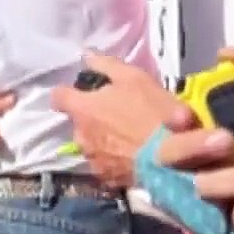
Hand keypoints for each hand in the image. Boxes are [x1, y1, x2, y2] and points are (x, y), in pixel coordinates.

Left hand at [50, 53, 191, 188]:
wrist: (175, 159)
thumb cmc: (154, 113)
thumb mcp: (134, 78)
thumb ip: (105, 65)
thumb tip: (86, 54)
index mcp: (82, 109)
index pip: (58, 96)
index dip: (70, 93)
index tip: (85, 93)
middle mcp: (80, 135)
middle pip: (78, 121)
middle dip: (93, 118)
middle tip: (118, 116)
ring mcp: (92, 159)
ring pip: (90, 144)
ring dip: (103, 140)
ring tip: (128, 139)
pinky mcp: (106, 178)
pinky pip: (104, 164)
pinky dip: (114, 159)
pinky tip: (133, 157)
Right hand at [155, 42, 233, 233]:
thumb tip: (222, 52)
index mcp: (223, 126)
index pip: (176, 125)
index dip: (171, 121)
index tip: (185, 115)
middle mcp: (219, 160)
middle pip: (171, 158)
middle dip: (191, 148)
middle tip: (228, 142)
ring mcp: (233, 193)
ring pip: (204, 189)